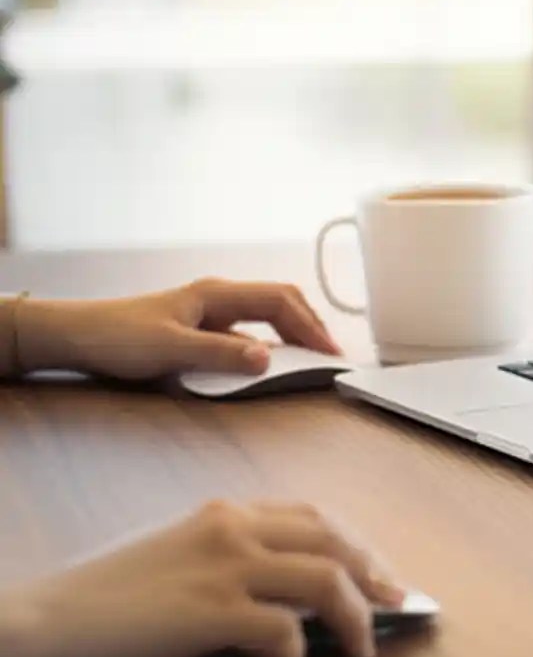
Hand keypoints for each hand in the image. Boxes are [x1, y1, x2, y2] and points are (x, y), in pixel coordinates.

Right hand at [0, 501, 405, 656]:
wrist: (43, 623)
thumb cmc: (103, 602)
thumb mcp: (176, 560)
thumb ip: (231, 563)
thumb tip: (288, 596)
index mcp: (223, 514)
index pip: (313, 517)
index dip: (355, 544)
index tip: (380, 571)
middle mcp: (232, 528)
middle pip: (334, 538)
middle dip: (374, 570)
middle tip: (396, 602)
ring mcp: (225, 566)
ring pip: (326, 578)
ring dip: (354, 615)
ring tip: (361, 646)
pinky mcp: (214, 610)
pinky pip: (286, 631)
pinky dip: (293, 655)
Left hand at [16, 278, 341, 379]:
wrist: (77, 336)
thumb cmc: (118, 337)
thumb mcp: (171, 349)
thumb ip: (220, 355)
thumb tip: (268, 359)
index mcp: (217, 293)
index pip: (280, 301)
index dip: (310, 325)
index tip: (330, 351)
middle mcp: (219, 297)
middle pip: (281, 302)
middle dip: (311, 325)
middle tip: (332, 354)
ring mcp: (212, 312)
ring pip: (268, 315)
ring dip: (294, 333)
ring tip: (312, 357)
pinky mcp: (203, 329)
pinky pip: (250, 331)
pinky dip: (272, 344)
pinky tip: (274, 363)